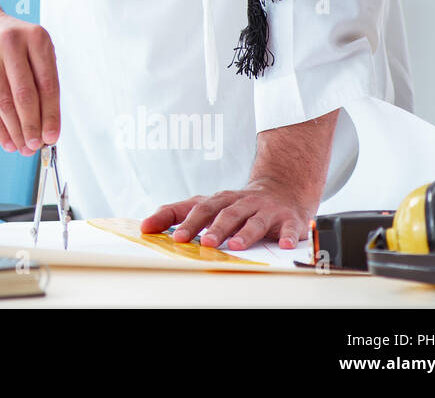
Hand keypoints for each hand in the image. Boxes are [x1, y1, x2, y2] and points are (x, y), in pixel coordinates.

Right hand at [0, 8, 59, 155]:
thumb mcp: (32, 48)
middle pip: (25, 95)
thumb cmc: (9, 42)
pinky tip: (6, 140)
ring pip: (5, 103)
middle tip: (36, 146)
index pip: (48, 84)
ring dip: (15, 130)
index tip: (52, 136)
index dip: (51, 114)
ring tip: (22, 147)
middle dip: (32, 126)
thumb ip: (42, 80)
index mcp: (37, 38)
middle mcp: (12, 42)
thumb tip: (47, 125)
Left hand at [139, 180, 315, 250]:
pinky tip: (286, 245)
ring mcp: (265, 210)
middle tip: (204, 242)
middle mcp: (241, 203)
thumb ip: (175, 214)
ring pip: (253, 220)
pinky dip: (289, 235)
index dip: (187, 222)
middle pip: (225, 214)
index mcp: (219, 200)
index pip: (199, 209)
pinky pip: (289, 227)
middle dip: (214, 228)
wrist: (281, 189)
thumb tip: (145, 226)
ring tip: (235, 245)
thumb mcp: (207, 205)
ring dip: (245, 233)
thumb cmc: (236, 204)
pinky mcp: (288, 218)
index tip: (175, 237)